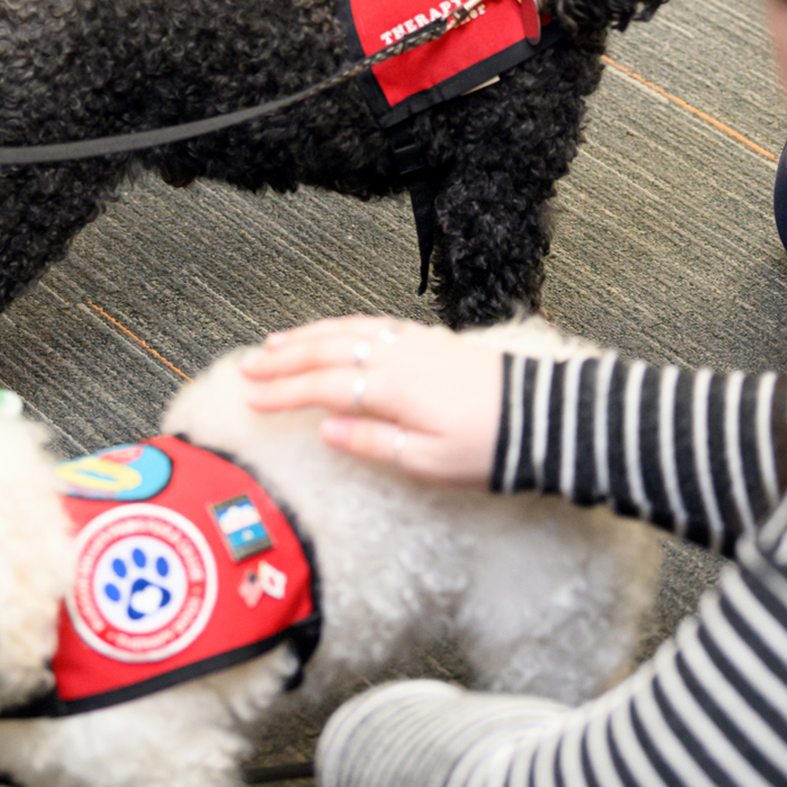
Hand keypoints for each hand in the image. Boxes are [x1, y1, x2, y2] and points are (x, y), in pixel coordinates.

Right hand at [242, 315, 502, 485]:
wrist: (538, 417)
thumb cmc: (486, 446)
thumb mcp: (427, 462)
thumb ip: (372, 443)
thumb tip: (326, 431)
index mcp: (391, 387)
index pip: (322, 386)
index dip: (283, 392)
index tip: (251, 399)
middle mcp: (397, 356)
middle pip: (327, 350)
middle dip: (283, 358)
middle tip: (247, 367)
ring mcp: (413, 342)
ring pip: (347, 330)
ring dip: (308, 336)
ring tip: (275, 343)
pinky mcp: (428, 339)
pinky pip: (371, 324)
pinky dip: (341, 326)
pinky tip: (332, 331)